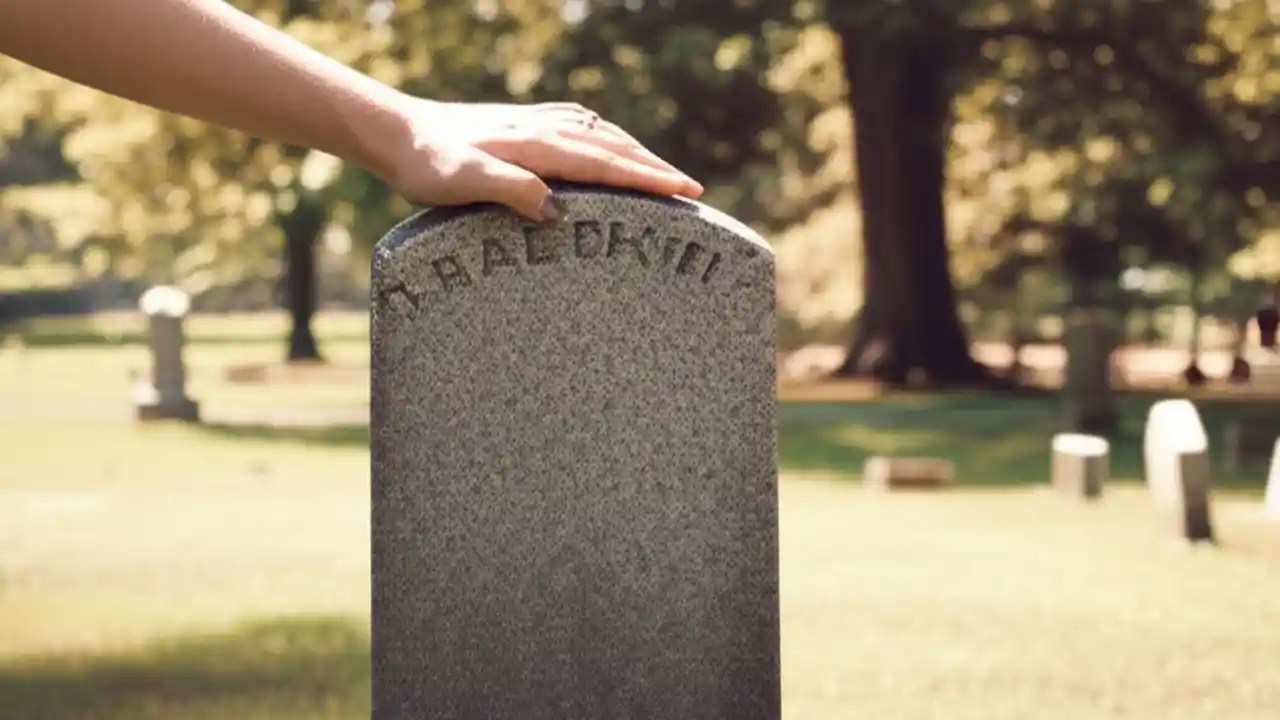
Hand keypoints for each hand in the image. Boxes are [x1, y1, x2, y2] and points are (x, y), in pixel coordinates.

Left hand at [374, 98, 702, 220]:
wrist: (397, 132)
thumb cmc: (427, 165)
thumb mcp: (463, 182)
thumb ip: (510, 191)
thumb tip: (555, 208)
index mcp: (537, 146)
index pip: (605, 164)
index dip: (647, 179)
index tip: (684, 190)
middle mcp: (542, 130)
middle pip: (612, 147)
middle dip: (654, 167)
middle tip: (692, 188)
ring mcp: (534, 124)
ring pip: (599, 135)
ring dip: (634, 152)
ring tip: (662, 171)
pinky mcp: (522, 125)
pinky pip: (579, 127)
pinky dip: (605, 136)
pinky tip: (606, 141)